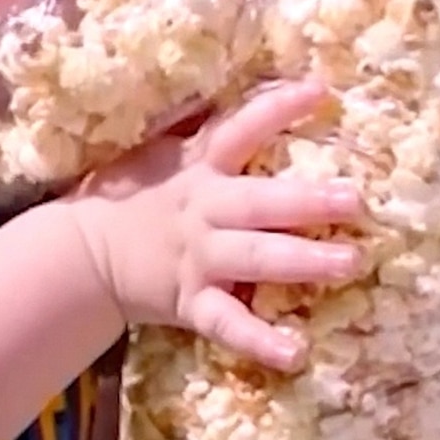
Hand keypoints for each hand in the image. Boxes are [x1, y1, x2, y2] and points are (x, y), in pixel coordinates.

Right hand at [65, 80, 368, 371]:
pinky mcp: (191, 303)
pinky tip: (297, 352)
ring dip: (304, 261)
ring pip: (256, 259)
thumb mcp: (162, 152)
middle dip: (309, 201)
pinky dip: (260, 340)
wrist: (82, 253)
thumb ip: (205, 128)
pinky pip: (228, 323)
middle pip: (260, 203)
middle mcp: (203, 210)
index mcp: (196, 166)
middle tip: (356, 200)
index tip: (320, 90)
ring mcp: (198, 259)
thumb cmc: (132, 195)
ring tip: (351, 262)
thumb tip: (265, 87)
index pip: (239, 129)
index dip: (277, 108)